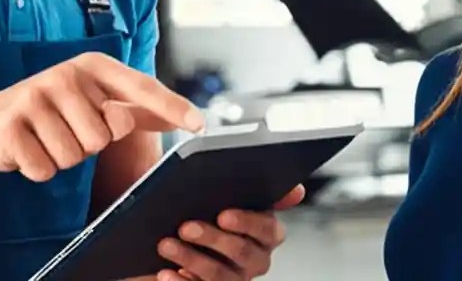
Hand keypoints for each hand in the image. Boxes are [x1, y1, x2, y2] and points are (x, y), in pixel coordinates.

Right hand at [0, 52, 203, 181]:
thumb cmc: (51, 111)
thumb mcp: (93, 100)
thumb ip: (136, 109)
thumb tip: (182, 117)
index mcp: (92, 67)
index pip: (140, 88)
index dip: (171, 106)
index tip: (199, 123)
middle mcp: (65, 76)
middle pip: (103, 137)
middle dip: (86, 145)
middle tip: (65, 131)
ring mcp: (36, 98)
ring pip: (74, 156)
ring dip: (61, 158)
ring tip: (45, 139)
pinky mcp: (12, 126)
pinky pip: (45, 169)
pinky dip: (38, 169)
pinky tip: (27, 150)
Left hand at [155, 186, 304, 279]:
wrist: (183, 236)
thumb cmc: (212, 211)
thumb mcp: (231, 197)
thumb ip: (259, 190)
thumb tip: (295, 190)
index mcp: (266, 234)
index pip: (268, 230)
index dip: (247, 222)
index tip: (223, 215)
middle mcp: (255, 260)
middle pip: (242, 252)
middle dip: (212, 239)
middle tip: (185, 226)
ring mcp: (235, 279)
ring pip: (219, 275)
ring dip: (191, 258)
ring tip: (166, 244)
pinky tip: (165, 273)